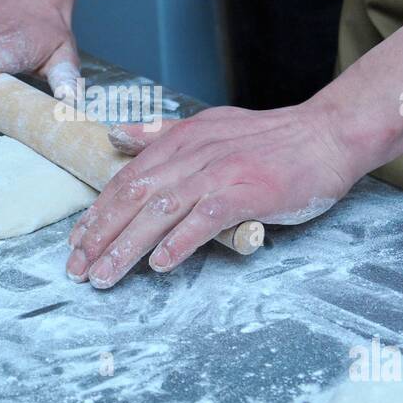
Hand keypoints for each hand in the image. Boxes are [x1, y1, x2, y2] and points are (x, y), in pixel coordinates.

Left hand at [66, 103, 358, 287]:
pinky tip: (159, 265)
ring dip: (127, 247)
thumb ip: (160, 134)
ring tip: (105, 276)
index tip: (76, 243)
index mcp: (180, 140)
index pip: (127, 179)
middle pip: (134, 196)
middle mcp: (193, 154)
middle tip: (77, 269)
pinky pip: (205, 218)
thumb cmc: (271, 139)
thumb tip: (116, 136)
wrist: (326, 135)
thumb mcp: (209, 126)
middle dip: (100, 236)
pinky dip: (179, 242)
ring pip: (160, 211)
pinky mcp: (248, 192)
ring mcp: (220, 172)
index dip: (97, 213)